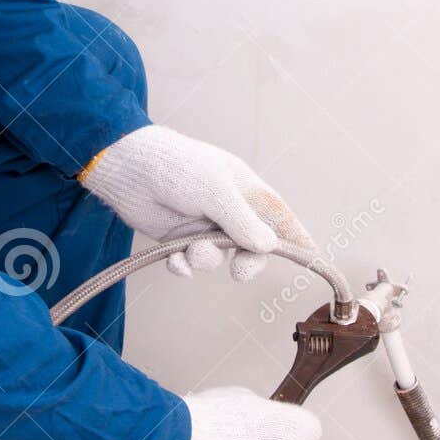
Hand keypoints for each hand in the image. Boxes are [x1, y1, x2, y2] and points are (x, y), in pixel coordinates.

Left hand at [78, 123, 316, 279]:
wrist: (127, 170)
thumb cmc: (176, 167)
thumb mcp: (215, 191)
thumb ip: (242, 221)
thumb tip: (268, 246)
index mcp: (244, 189)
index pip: (278, 216)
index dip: (295, 236)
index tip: (311, 255)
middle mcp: (226, 209)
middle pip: (252, 247)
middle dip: (247, 262)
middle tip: (239, 272)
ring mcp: (202, 225)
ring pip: (218, 257)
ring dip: (206, 259)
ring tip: (191, 249)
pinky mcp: (177, 238)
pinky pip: (190, 263)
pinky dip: (184, 265)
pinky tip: (175, 260)